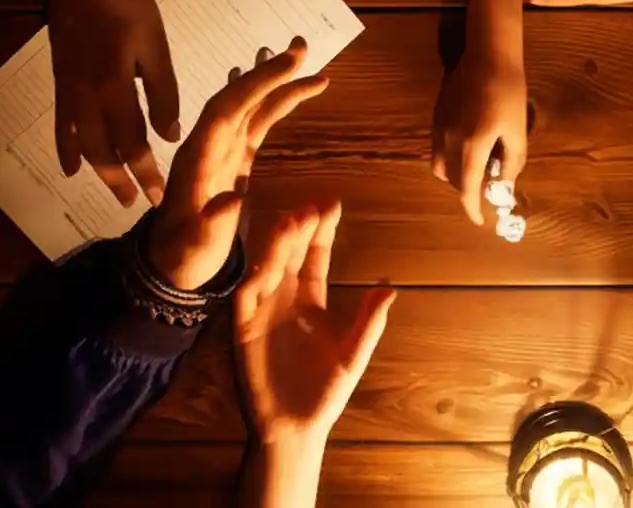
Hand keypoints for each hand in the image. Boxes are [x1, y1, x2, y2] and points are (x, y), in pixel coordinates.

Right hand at [48, 0, 178, 206]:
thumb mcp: (156, 45)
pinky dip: (65, 148)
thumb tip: (169, 135)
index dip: (146, 170)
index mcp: (114, 85)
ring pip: (81, 142)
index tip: (160, 194)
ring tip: (114, 192)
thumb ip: (163, 92)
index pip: (132, 141)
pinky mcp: (60, 81)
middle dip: (122, 180)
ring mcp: (68, 89)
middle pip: (102, 150)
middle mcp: (86, 94)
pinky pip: (61, 123)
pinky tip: (71, 169)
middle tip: (141, 204)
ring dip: (98, 172)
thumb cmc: (127, 3)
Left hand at [147, 37, 326, 290]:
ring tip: (306, 57)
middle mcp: (208, 145)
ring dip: (277, 81)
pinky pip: (257, 122)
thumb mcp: (195, 248)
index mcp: (197, 158)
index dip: (256, 85)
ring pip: (251, 106)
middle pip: (239, 98)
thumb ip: (211, 225)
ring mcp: (221, 150)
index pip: (227, 110)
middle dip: (268, 72)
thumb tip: (232, 199)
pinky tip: (296, 89)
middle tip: (301, 47)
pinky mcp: (234, 159)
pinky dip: (278, 104)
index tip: (287, 65)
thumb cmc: (183, 257)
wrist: (171, 266)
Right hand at [236, 201, 395, 445]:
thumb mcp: (354, 355)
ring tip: (290, 223)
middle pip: (290, 254)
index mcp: (310, 299)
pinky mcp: (244, 332)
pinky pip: (245, 300)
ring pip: (266, 269)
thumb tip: (389, 288)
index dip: (322, 231)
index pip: (315, 256)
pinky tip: (264, 265)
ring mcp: (262, 312)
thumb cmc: (326, 391)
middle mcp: (284, 299)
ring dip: (276, 246)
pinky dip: (253, 280)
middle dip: (299, 230)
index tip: (332, 204)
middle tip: (311, 207)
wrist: (297, 427)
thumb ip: (369, 323)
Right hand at [431, 48, 527, 225]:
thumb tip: (504, 182)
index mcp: (472, 146)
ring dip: (457, 176)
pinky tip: (467, 149)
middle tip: (488, 188)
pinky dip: (450, 160)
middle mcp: (449, 141)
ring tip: (477, 169)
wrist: (489, 56)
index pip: (467, 189)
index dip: (472, 210)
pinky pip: (438, 150)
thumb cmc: (509, 93)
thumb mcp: (518, 130)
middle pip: (453, 180)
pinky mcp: (436, 117)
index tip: (481, 221)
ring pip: (441, 167)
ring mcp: (438, 129)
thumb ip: (513, 161)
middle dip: (468, 191)